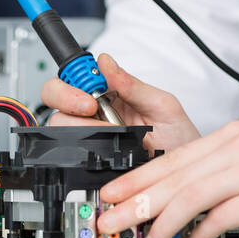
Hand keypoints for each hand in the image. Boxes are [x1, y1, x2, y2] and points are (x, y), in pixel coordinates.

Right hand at [40, 53, 201, 154]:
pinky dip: (80, 151)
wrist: (182, 175)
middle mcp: (96, 111)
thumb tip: (105, 61)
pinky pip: (69, 152)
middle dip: (67, 102)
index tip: (89, 97)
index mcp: (111, 90)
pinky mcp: (89, 157)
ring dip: (80, 129)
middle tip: (90, 111)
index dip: (72, 82)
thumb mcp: (162, 105)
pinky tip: (103, 151)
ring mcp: (90, 134)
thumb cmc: (179, 138)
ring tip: (108, 135)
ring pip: (59, 125)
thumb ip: (133, 84)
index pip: (74, 75)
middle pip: (56, 97)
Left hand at [94, 121, 238, 237]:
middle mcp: (238, 146)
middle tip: (106, 220)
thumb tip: (199, 193)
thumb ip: (231, 166)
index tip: (113, 194)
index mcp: (235, 134)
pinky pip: (220, 217)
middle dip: (134, 200)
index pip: (173, 157)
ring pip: (189, 195)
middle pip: (173, 175)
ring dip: (160, 223)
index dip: (138, 178)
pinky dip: (199, 234)